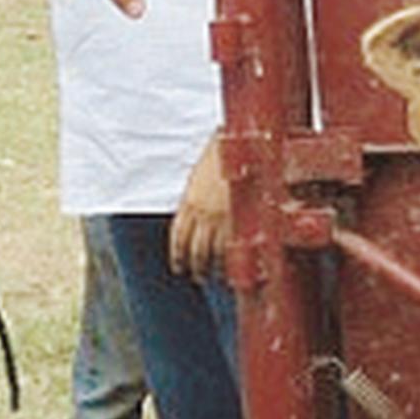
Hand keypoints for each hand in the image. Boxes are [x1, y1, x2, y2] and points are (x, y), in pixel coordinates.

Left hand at [169, 135, 231, 280]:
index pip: (179, 236)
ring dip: (211, 269)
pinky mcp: (242, 218)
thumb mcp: (201, 172)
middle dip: (194, 267)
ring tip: (213, 276)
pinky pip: (235, 248)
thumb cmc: (222, 151)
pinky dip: (232, 261)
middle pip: (195, 250)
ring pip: (213, 254)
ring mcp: (222, 218)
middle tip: (196, 275)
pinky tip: (233, 268)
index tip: (178, 266)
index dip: (178, 255)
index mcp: (190, 201)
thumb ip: (198, 191)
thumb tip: (196, 201)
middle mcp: (203, 213)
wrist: (240, 141)